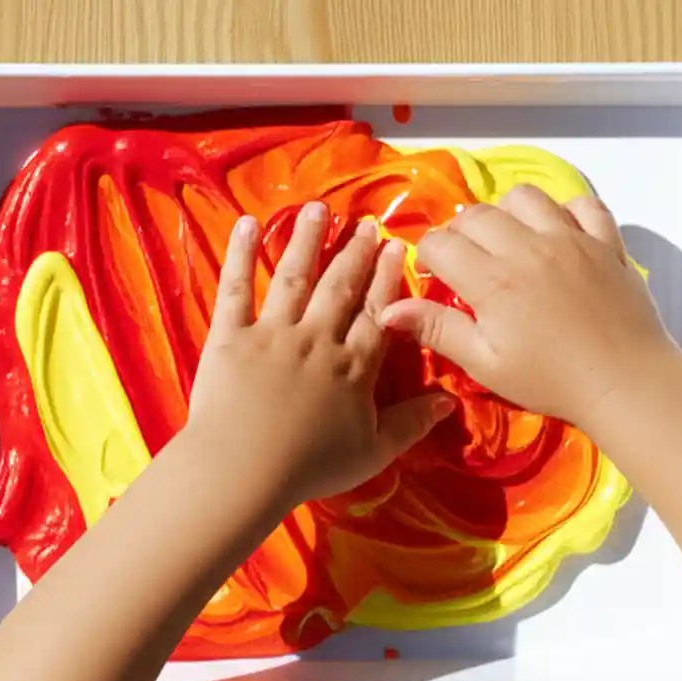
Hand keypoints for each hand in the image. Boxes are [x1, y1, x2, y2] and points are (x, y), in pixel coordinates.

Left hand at [186, 202, 455, 505]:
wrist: (244, 469)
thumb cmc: (310, 467)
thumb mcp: (373, 452)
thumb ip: (411, 423)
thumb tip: (450, 401)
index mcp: (354, 367)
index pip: (378, 313)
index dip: (388, 278)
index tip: (397, 246)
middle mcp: (317, 339)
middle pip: (340, 287)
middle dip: (354, 252)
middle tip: (365, 224)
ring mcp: (273, 333)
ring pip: (295, 277)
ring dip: (307, 240)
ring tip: (318, 209)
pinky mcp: (231, 337)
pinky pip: (237, 289)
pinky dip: (242, 255)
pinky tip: (248, 223)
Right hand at [380, 185, 681, 432]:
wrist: (626, 382)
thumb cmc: (551, 381)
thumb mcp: (486, 364)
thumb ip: (438, 330)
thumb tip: (387, 309)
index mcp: (493, 280)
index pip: (440, 243)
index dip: (429, 257)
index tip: (437, 277)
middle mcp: (528, 247)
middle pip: (475, 215)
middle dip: (460, 233)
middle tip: (468, 264)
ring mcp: (570, 238)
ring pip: (524, 197)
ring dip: (507, 213)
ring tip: (510, 242)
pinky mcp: (605, 241)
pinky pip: (582, 203)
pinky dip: (566, 211)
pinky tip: (559, 235)